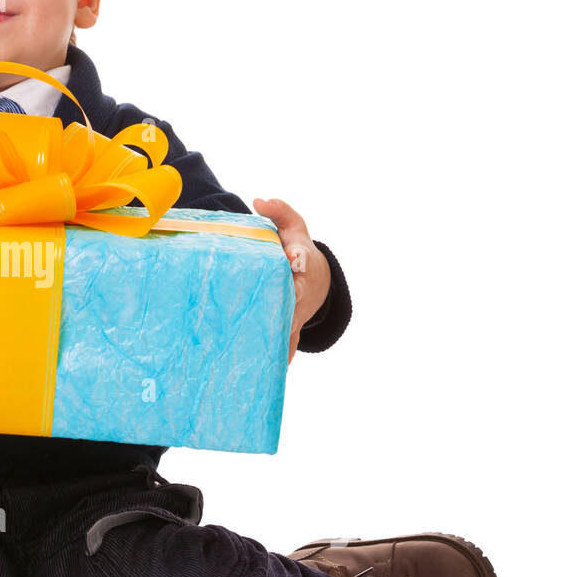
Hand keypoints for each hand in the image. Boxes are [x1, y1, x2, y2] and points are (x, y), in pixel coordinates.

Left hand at [252, 197, 329, 363]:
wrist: (316, 278)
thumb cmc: (296, 248)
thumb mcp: (293, 226)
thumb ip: (279, 211)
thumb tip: (260, 200)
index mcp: (301, 265)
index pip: (301, 261)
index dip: (298, 259)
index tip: (294, 258)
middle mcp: (301, 293)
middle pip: (293, 300)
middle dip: (284, 307)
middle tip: (271, 315)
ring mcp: (296, 314)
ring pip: (288, 329)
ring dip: (278, 340)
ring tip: (261, 354)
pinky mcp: (289, 330)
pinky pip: (284, 347)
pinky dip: (279, 361)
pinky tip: (264, 376)